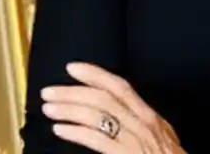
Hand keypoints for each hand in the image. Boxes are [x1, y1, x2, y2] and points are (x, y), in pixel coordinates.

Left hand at [41, 62, 184, 152]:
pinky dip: (76, 132)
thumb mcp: (160, 138)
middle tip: (49, 91)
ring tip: (49, 108)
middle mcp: (144, 124)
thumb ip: (139, 125)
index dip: (95, 74)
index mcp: (150, 116)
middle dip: (73, 92)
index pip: (120, 87)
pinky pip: (98, 140)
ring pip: (99, 116)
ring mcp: (136, 140)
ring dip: (69, 109)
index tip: (72, 68)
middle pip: (104, 99)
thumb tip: (114, 115)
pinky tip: (60, 129)